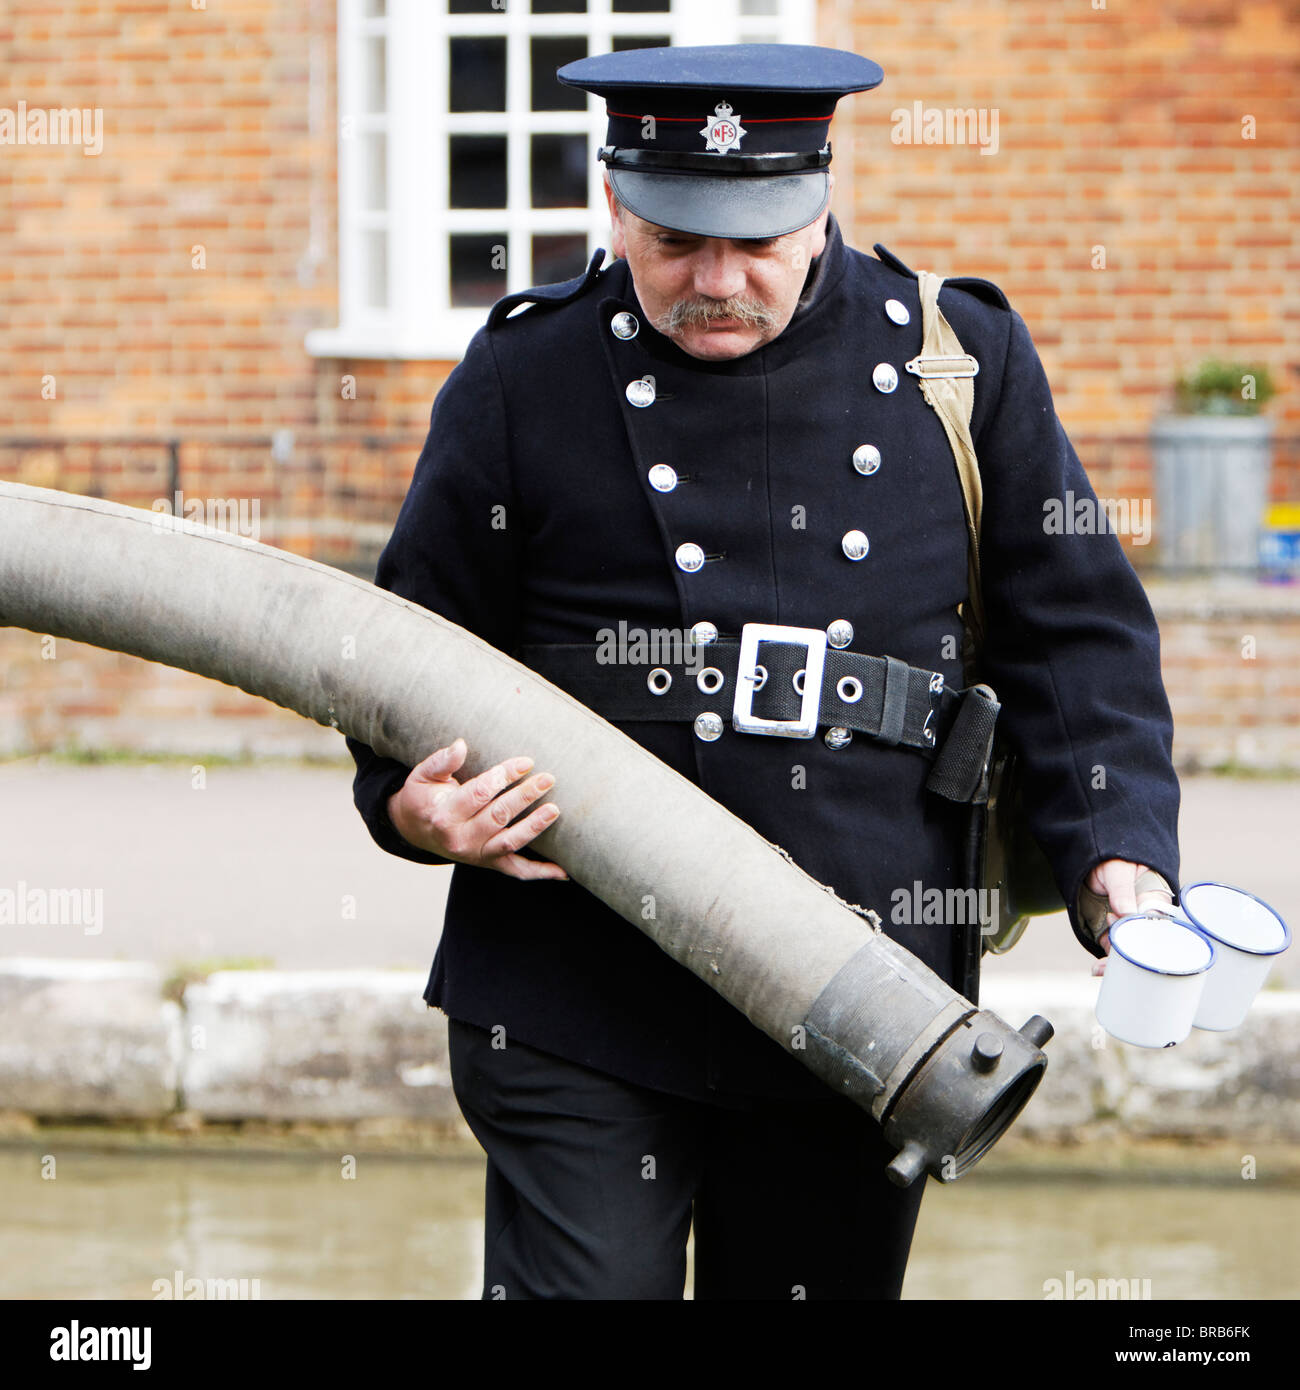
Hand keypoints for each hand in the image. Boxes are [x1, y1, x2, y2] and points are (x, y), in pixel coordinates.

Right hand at [387, 738, 568, 880]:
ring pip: (510, 842)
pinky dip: (540, 872)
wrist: (414, 831)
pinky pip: (517, 870)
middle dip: (525, 796)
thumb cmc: (423, 797)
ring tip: (555, 810)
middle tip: (548, 779)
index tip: (526, 762)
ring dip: (534, 827)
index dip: (504, 776)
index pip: (479, 793)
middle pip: (498, 816)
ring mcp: (476, 854)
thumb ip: (441, 761)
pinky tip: (563, 870)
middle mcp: (460, 838)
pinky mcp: (489, 863)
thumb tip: (461, 745)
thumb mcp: (423, 775)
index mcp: (444, 815)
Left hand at [1085, 859, 1173, 975]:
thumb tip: (1126, 912)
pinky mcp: (1114, 933)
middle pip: (1145, 942)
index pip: (1157, 922)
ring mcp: (1130, 927)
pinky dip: (1108, 961)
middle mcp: (1146, 917)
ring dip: (1117, 962)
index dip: (1147, 934)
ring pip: (1130, 950)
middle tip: (1116, 962)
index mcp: (1156, 899)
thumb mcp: (1117, 868)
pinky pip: (1114, 951)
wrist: (1094, 863)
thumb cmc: (1113, 859)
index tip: (1135, 943)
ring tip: (1101, 969)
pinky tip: (1099, 969)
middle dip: (1132, 955)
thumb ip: (1121, 888)